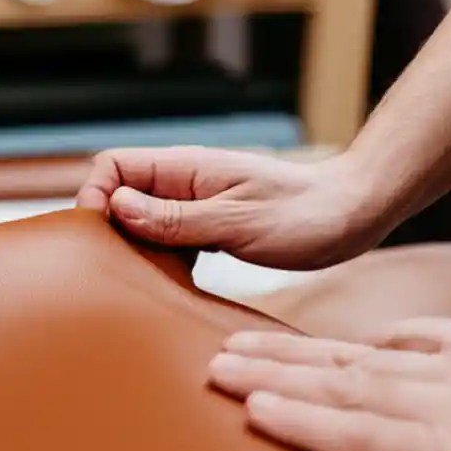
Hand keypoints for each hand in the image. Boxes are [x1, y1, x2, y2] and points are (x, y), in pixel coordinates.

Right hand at [76, 147, 393, 269]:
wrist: (355, 213)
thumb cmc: (304, 215)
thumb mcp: (236, 222)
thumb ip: (175, 219)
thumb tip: (116, 208)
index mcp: (184, 168)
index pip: (111, 166)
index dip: (96, 197)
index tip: (104, 238)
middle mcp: (184, 182)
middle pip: (120, 195)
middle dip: (111, 229)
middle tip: (122, 268)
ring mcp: (196, 204)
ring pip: (142, 220)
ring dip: (138, 248)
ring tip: (149, 280)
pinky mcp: (211, 226)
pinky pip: (169, 239)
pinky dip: (165, 260)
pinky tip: (179, 284)